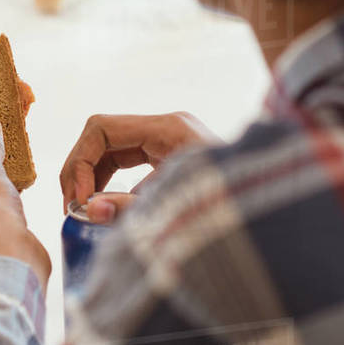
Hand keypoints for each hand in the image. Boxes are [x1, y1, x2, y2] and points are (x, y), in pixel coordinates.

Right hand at [60, 111, 216, 213]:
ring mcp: (170, 139)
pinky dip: (110, 181)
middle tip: (72, 208)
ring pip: (112, 148)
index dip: (81, 163)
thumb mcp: (174, 208)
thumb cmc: (231, 207)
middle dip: (82, 171)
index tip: (78, 201)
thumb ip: (129, 209)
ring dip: (93, 177)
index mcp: (168, 128)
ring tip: (83, 211)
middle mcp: (167, 126)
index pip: (101, 129)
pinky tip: (106, 205)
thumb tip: (89, 211)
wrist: (271, 218)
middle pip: (102, 135)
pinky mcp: (172, 155)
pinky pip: (128, 160)